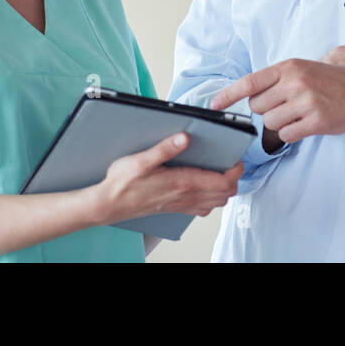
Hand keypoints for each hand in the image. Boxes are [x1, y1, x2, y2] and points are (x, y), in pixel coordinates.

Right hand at [90, 132, 242, 225]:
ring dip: (225, 187)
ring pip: (217, 202)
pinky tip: (203, 185)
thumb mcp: (140, 160)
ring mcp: (182, 205)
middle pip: (226, 192)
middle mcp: (186, 196)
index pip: (224, 181)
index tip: (235, 154)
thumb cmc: (121, 183)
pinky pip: (204, 208)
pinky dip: (211, 198)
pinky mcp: (176, 208)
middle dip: (234, 176)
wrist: (107, 205)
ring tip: (220, 169)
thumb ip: (164, 148)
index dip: (236, 168)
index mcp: (182, 183)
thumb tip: (185, 137)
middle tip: (230, 159)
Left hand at [210, 59, 344, 143]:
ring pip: (270, 123)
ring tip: (297, 115)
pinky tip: (304, 125)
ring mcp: (305, 103)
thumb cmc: (334, 79)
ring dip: (279, 123)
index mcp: (289, 67)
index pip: (250, 82)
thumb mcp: (306, 66)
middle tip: (284, 106)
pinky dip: (290, 134)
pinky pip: (286, 135)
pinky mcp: (316, 122)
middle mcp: (295, 83)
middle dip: (266, 110)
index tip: (215, 105)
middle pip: (257, 106)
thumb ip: (278, 77)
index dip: (228, 95)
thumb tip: (250, 94)